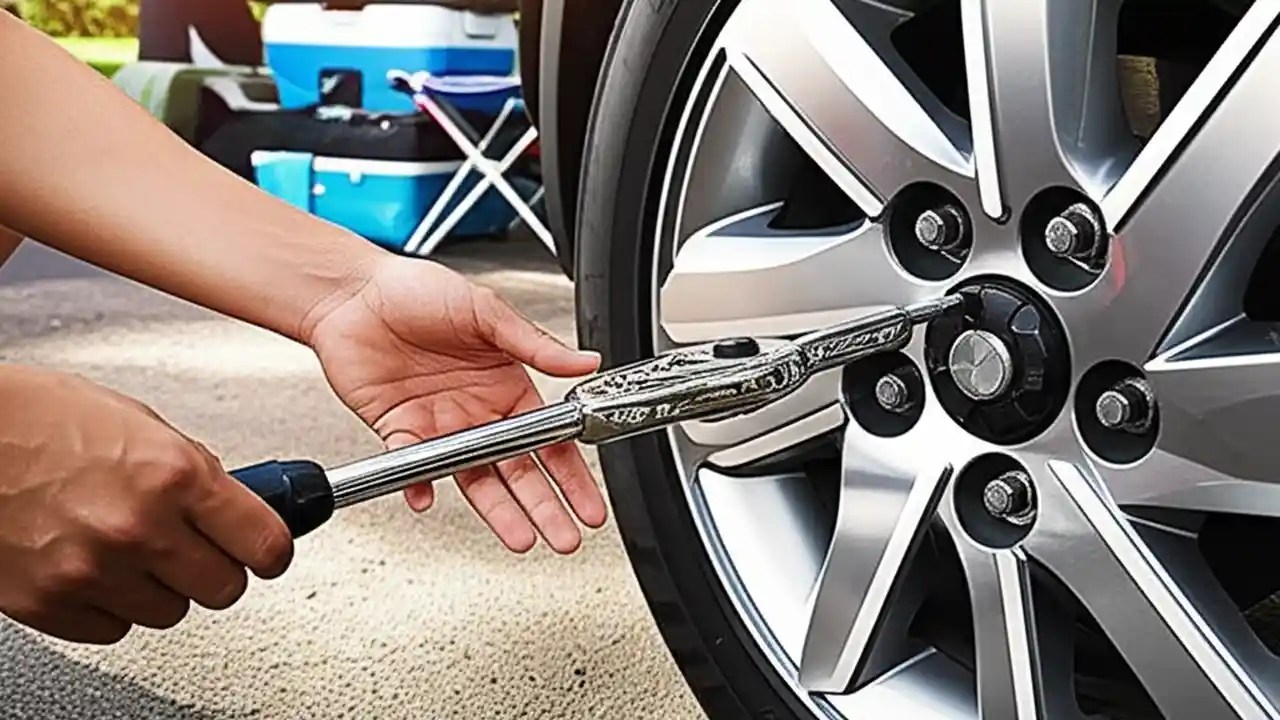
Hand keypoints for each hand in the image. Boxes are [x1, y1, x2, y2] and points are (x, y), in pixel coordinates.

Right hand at [0, 365, 292, 643]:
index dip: (273, 549)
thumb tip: (235, 498)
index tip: (270, 550)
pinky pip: (115, 628)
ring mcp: (93, 572)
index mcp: (172, 474)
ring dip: (163, 586)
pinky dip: (113, 604)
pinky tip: (96, 565)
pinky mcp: (51, 604)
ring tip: (132, 546)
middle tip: (201, 547)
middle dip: (220, 568)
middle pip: (225, 588)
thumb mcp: (134, 420)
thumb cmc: (33, 418)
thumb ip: (191, 464)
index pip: (265, 542)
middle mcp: (139, 527)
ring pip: (171, 612)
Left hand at [304, 255, 606, 553]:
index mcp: (506, 385)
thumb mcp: (486, 311)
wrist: (353, 292)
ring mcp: (441, 426)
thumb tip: (585, 362)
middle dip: (544, 508)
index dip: (570, 475)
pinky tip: (429, 499)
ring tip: (521, 539)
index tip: (587, 504)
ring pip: (474, 480)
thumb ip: (535, 344)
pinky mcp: (400, 430)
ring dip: (498, 512)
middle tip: (564, 539)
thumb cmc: (417, 290)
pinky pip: (414, 467)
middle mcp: (477, 412)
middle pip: (518, 472)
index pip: (547, 440)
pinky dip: (421, 485)